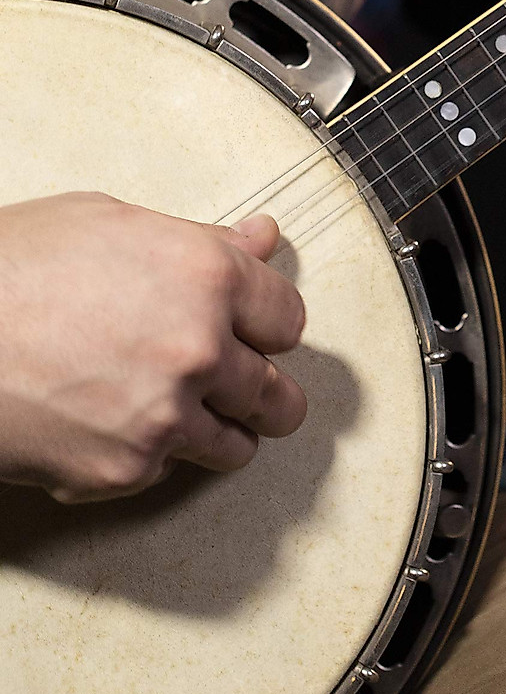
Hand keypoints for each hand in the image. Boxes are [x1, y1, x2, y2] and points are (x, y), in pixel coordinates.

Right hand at [0, 193, 306, 502]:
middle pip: (278, 394)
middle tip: (237, 386)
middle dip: (261, 391)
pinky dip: (148, 453)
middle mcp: (200, 349)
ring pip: (238, 444)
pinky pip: (168, 470)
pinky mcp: (125, 469)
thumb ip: (204, 240)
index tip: (252, 333)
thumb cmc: (7, 268)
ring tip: (175, 408)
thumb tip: (263, 237)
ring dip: (217, 429)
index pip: (289, 321)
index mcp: (208, 278)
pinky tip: (110, 421)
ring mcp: (166, 416)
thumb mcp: (110, 223)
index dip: (267, 327)